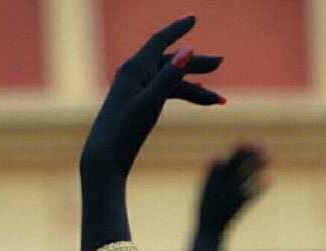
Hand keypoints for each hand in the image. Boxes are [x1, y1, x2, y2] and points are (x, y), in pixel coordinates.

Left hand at [81, 15, 225, 250]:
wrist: (104, 158)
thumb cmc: (125, 131)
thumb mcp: (151, 103)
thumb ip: (170, 76)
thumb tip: (188, 49)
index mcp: (134, 69)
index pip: (160, 41)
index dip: (178, 29)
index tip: (193, 17)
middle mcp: (134, 75)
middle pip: (171, 62)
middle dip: (197, 64)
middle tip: (221, 62)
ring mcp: (135, 90)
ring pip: (171, 82)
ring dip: (196, 89)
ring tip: (220, 101)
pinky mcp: (137, 104)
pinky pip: (165, 93)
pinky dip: (183, 96)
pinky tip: (197, 97)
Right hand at [196, 143, 269, 240]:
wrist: (208, 230)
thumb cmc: (208, 206)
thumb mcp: (206, 188)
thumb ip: (212, 171)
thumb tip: (215, 154)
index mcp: (212, 177)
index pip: (228, 159)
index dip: (237, 150)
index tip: (244, 139)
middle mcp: (221, 183)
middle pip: (237, 164)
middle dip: (249, 152)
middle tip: (262, 140)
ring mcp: (230, 194)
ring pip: (246, 175)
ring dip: (258, 164)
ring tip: (272, 153)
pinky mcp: (238, 205)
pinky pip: (250, 194)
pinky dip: (260, 187)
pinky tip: (270, 179)